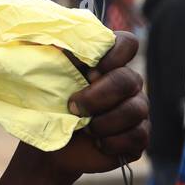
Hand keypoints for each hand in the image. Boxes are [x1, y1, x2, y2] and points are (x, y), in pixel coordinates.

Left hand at [51, 32, 148, 177]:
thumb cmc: (49, 108)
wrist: (51, 147)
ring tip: (86, 130)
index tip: (92, 70)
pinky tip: (98, 144)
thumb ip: (55, 54)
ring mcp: (136, 109)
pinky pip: (138, 136)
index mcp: (108, 63)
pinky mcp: (138, 136)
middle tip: (74, 107)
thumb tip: (60, 38)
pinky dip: (113, 142)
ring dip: (104, 122)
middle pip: (129, 79)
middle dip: (98, 96)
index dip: (116, 54)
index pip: (128, 43)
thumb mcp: (45, 77)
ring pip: (136, 110)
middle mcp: (127, 83)